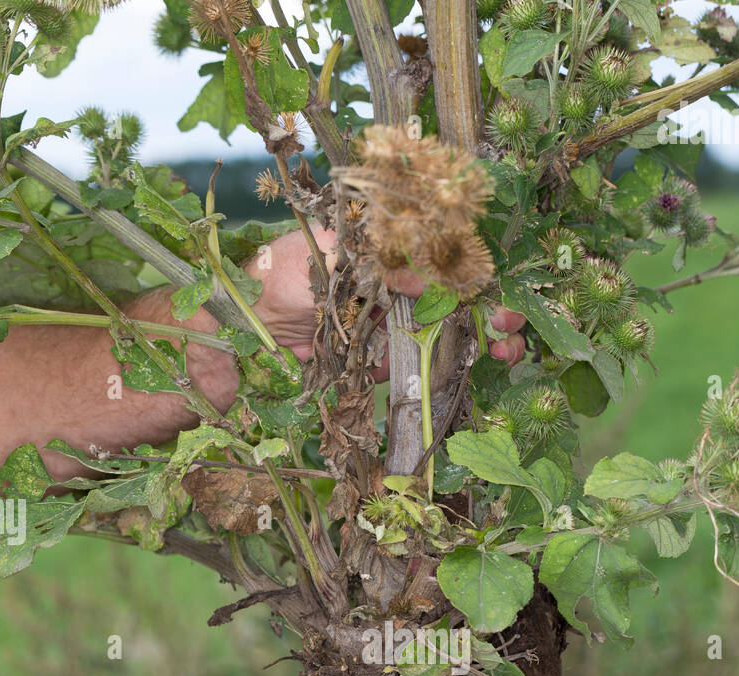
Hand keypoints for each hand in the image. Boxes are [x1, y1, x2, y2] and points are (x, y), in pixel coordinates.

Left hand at [245, 225, 526, 370]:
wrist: (227, 334)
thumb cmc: (269, 279)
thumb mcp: (321, 260)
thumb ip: (370, 266)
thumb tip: (421, 278)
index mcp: (379, 246)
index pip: (439, 248)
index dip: (473, 264)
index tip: (496, 284)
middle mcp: (391, 281)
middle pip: (455, 288)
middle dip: (489, 303)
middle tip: (511, 323)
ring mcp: (389, 322)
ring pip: (450, 326)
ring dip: (483, 335)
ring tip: (509, 347)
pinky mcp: (381, 361)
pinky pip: (424, 363)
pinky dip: (455, 366)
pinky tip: (485, 364)